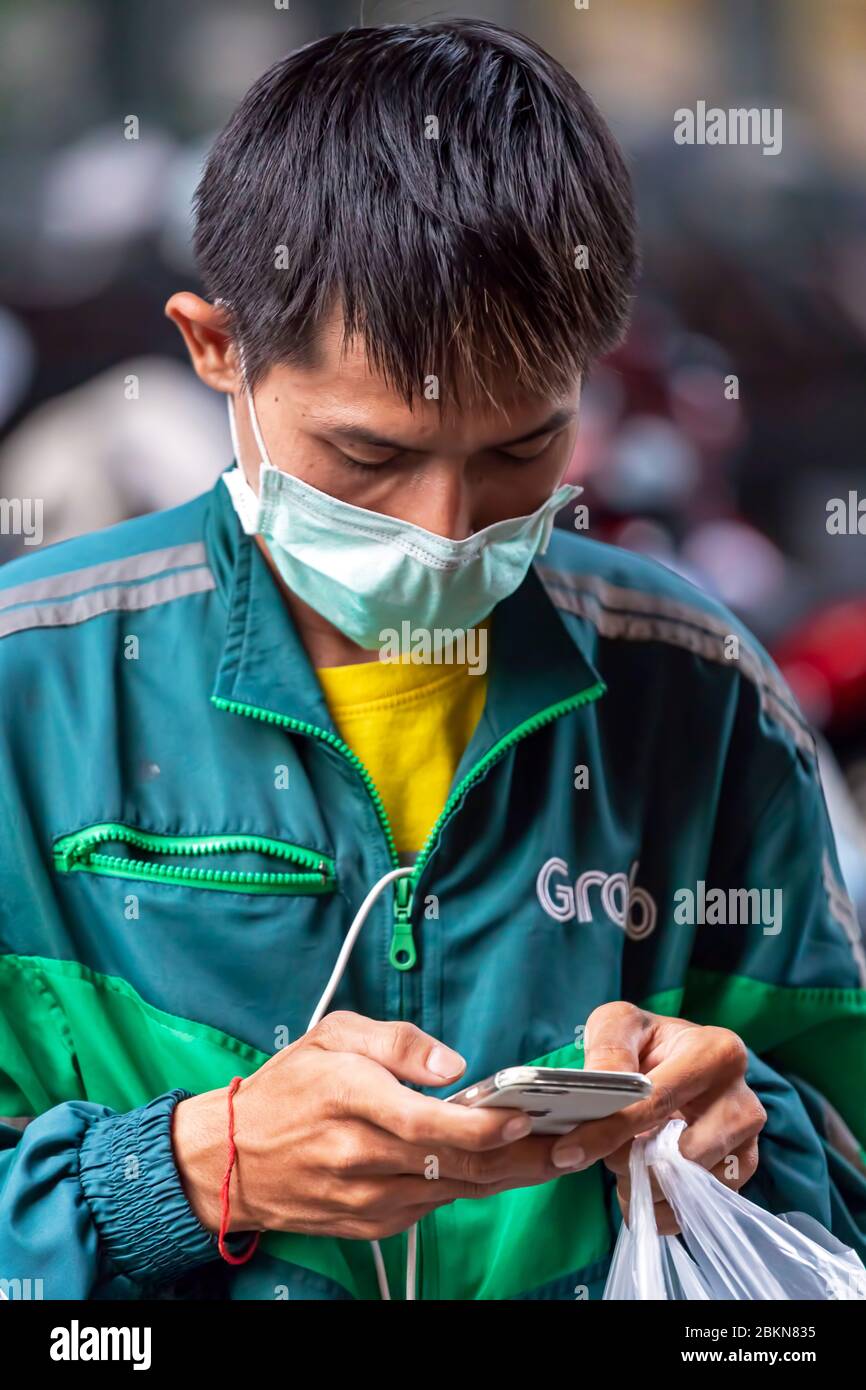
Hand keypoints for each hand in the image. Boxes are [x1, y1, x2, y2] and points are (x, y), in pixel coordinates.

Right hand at [172, 1012, 564, 1240]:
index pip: (430, 1123)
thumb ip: (396, 1041)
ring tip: (551, 1154)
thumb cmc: (287, 1087)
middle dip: (520, 1158)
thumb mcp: (333, 1034)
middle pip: (456, 1166)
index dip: (484, 1126)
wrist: (229, 1159)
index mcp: (352, 1100)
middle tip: (568, 1142)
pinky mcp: (369, 1226)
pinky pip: (431, 1208)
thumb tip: (454, 1065)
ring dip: (505, 1176)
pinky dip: (467, 1189)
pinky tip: (498, 1170)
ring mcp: (366, 1199)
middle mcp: (361, 1156)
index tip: (525, 1115)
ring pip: (453, 1192)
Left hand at [550, 1002, 766, 1233]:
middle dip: (634, 1164)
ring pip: (695, 1187)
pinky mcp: (740, 1171)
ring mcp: (746, 1140)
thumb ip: (609, 1050)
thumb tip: (603, 1088)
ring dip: (647, 1188)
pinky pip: (703, 1207)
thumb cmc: (646, 1042)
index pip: (658, 1101)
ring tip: (623, 1171)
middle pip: (686, 1154)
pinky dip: (664, 1209)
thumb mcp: (619, 1025)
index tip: (568, 1153)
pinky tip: (642, 1190)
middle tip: (607, 1157)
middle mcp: (742, 1098)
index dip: (610, 1129)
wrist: (672, 1060)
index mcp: (716, 1052)